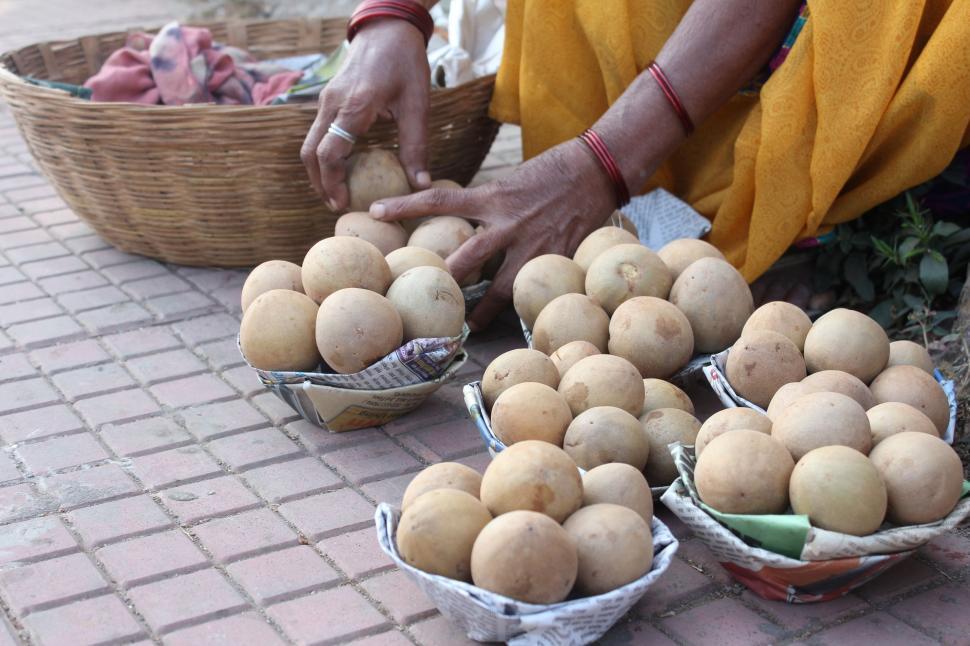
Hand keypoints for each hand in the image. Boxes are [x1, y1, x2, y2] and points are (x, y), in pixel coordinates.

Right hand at [301, 19, 431, 209]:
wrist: (387, 29)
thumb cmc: (405, 64)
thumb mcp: (417, 105)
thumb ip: (416, 146)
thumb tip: (421, 184)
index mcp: (354, 106)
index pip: (330, 152)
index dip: (332, 183)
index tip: (342, 203)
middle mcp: (333, 103)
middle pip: (311, 152)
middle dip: (319, 183)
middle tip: (336, 205)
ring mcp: (326, 100)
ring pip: (309, 143)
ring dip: (318, 171)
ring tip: (334, 193)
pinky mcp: (328, 99)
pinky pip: (317, 132)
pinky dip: (323, 155)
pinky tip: (340, 168)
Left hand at [370, 139, 616, 329]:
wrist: (598, 168)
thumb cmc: (554, 170)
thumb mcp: (511, 182)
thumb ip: (488, 205)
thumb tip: (468, 222)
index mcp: (491, 197)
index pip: (439, 198)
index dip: (405, 205)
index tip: (375, 211)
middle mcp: (506, 222)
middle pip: (465, 259)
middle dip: (444, 280)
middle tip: (420, 297)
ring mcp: (532, 244)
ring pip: (500, 286)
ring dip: (482, 310)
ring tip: (469, 327)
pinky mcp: (556, 258)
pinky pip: (534, 288)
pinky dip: (526, 303)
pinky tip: (521, 319)